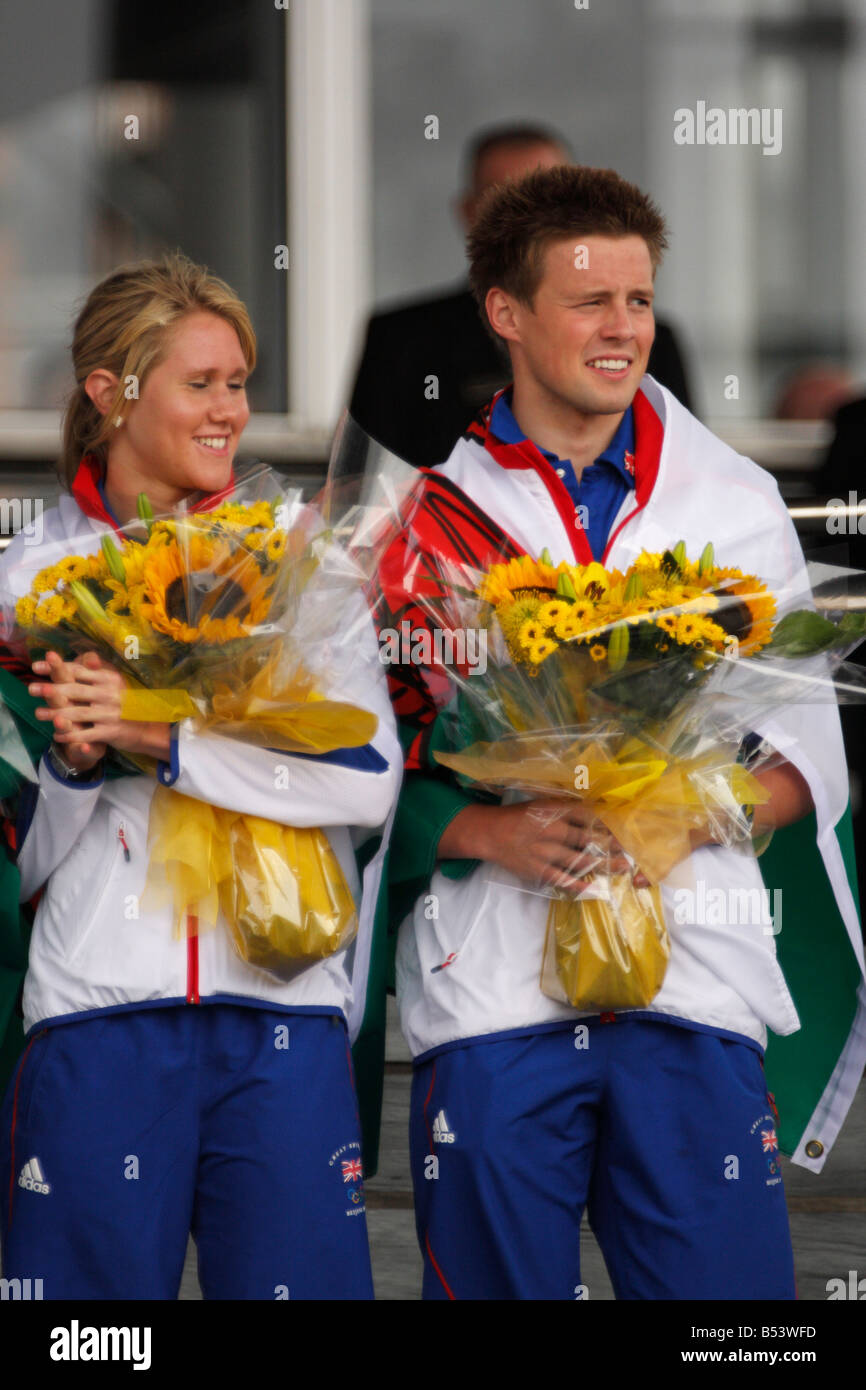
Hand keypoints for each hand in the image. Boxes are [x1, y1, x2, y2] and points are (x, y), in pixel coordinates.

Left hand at [30, 650, 170, 763]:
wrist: (146, 728)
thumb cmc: (124, 702)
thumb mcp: (113, 683)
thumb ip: (97, 670)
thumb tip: (87, 656)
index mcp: (109, 678)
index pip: (79, 670)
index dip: (57, 667)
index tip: (37, 667)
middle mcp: (110, 694)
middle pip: (76, 691)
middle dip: (52, 690)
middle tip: (32, 689)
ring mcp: (110, 713)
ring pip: (78, 713)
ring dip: (56, 714)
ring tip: (38, 714)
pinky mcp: (111, 731)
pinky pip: (86, 734)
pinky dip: (70, 736)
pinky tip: (56, 736)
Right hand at [438, 798, 650, 894]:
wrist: (490, 833)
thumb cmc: (520, 816)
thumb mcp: (542, 803)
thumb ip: (566, 808)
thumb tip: (597, 809)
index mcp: (554, 811)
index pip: (588, 816)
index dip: (608, 823)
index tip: (626, 828)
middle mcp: (552, 830)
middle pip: (587, 839)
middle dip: (611, 846)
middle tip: (632, 850)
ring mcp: (545, 852)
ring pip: (579, 860)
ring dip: (603, 865)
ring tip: (623, 867)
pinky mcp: (538, 870)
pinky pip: (562, 879)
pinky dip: (580, 885)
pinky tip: (596, 889)